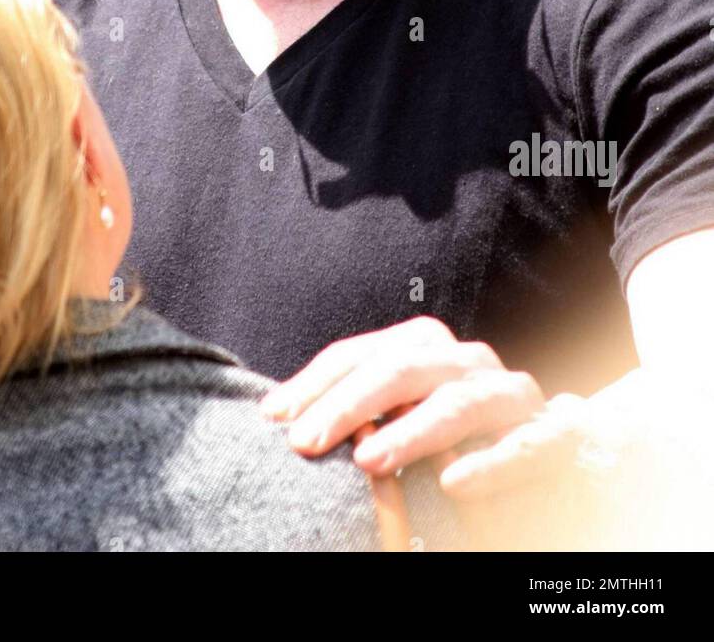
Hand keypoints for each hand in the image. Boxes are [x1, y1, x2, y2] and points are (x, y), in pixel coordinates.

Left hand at [260, 315, 567, 495]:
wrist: (557, 454)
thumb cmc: (459, 439)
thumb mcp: (401, 419)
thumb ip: (357, 411)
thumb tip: (278, 414)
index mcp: (428, 347)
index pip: (363, 354)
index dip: (316, 382)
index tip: (274, 416)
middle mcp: (468, 361)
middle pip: (404, 367)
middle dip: (351, 402)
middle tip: (306, 440)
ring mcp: (512, 395)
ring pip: (459, 401)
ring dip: (411, 431)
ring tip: (368, 461)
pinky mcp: (555, 436)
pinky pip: (524, 445)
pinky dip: (489, 461)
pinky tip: (455, 483)